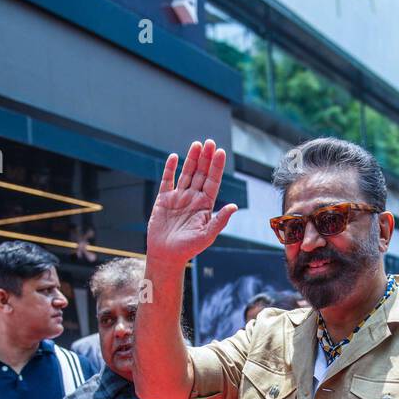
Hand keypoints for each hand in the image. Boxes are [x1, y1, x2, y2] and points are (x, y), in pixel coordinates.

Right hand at [146, 139, 237, 264]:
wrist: (166, 256)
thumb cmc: (189, 248)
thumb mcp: (207, 235)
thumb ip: (220, 220)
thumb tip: (234, 206)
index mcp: (205, 205)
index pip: (213, 181)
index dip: (216, 167)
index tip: (220, 152)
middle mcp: (193, 198)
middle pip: (201, 174)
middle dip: (206, 158)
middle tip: (210, 142)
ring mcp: (178, 197)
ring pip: (186, 173)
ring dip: (192, 159)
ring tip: (197, 144)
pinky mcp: (163, 199)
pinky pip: (167, 180)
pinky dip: (170, 169)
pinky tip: (174, 157)